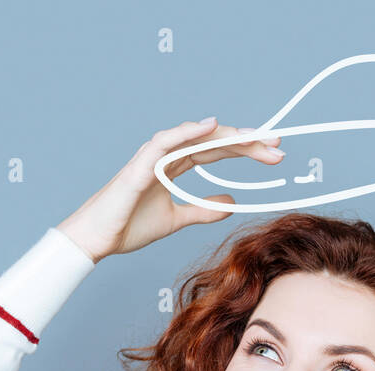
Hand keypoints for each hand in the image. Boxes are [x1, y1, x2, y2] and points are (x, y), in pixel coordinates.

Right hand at [56, 118, 283, 262]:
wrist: (97, 240)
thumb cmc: (128, 226)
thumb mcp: (177, 220)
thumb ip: (203, 210)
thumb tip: (232, 202)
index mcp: (173, 166)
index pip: (215, 151)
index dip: (244, 150)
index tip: (274, 154)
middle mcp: (165, 156)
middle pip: (212, 141)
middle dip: (245, 142)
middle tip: (277, 144)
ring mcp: (152, 158)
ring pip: (194, 138)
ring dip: (226, 135)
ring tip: (255, 137)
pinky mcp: (139, 166)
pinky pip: (165, 144)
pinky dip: (187, 133)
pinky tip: (210, 127)